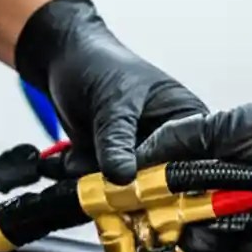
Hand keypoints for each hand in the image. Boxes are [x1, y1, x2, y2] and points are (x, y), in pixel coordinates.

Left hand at [15, 0, 207, 183]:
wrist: (59, 59)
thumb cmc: (97, 63)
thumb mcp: (112, 100)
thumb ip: (117, 140)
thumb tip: (123, 177)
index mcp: (186, 119)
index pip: (192, 160)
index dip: (171, 179)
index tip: (140, 185)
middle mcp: (167, 143)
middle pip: (161, 186)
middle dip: (127, 188)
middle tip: (101, 178)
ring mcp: (138, 157)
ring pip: (127, 192)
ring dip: (96, 184)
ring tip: (79, 156)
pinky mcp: (111, 166)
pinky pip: (100, 189)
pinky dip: (79, 179)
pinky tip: (68, 156)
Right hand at [136, 81, 251, 251]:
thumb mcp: (242, 128)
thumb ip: (187, 140)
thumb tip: (140, 154)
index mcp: (213, 159)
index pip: (166, 192)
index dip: (155, 211)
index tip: (153, 222)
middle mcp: (230, 188)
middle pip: (191, 232)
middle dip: (209, 236)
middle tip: (232, 227)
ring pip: (225, 251)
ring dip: (251, 244)